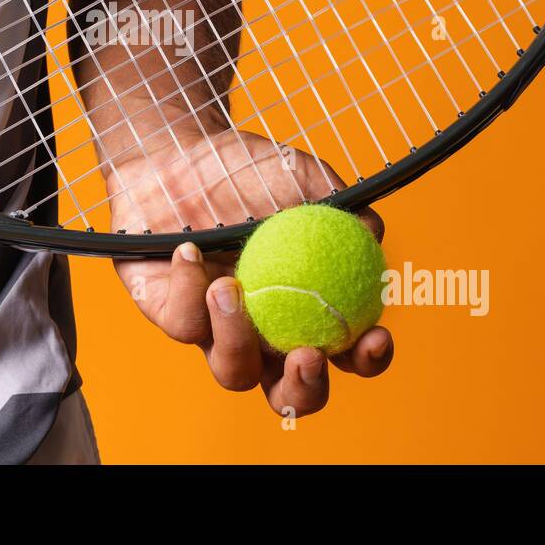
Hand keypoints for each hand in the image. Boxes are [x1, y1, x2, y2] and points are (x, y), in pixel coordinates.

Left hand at [108, 129, 393, 415]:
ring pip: (232, 372)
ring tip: (229, 287)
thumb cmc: (246, 169)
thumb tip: (371, 232)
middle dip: (305, 388)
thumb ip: (340, 203)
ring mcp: (216, 330)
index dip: (367, 359)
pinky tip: (189, 249)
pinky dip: (188, 290)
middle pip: (289, 395)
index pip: (346, 354)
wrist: (179, 150)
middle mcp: (264, 332)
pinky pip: (182, 323)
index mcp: (305, 309)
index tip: (375, 336)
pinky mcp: (170, 316)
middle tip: (308, 354)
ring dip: (238, 339)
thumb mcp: (300, 177)